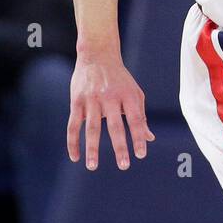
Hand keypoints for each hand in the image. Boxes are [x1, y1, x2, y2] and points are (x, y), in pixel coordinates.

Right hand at [68, 51, 152, 169]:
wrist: (97, 56)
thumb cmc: (120, 79)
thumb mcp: (134, 93)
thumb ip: (140, 116)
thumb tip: (149, 138)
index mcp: (128, 95)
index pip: (135, 119)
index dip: (138, 137)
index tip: (140, 154)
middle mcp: (110, 97)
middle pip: (115, 126)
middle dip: (119, 147)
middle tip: (124, 165)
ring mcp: (92, 99)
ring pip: (92, 128)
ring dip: (92, 148)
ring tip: (92, 166)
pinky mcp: (77, 101)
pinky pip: (73, 125)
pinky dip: (73, 142)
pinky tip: (75, 156)